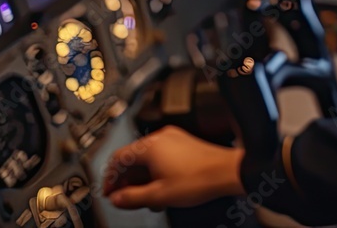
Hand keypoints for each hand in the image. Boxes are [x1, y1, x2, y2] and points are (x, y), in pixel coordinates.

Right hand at [102, 125, 244, 208]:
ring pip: (146, 157)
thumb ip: (133, 197)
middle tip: (125, 197)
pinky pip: (160, 155)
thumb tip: (117, 198)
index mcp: (150, 146)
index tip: (110, 191)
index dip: (110, 177)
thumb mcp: (159, 194)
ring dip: (141, 177)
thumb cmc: (198, 179)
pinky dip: (154, 170)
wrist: (226, 172)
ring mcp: (172, 138)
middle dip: (126, 179)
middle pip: (132, 157)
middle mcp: (160, 137)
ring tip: (145, 196)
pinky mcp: (183, 143)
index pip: (118, 158)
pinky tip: (160, 186)